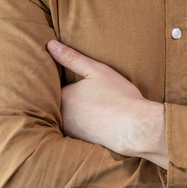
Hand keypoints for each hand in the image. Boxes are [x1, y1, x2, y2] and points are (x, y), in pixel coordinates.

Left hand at [46, 40, 167, 167]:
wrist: (137, 128)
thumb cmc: (119, 96)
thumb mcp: (96, 70)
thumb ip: (71, 57)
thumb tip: (50, 45)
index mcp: (64, 96)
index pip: (52, 86)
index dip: (61, 81)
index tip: (71, 79)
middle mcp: (62, 116)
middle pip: (56, 103)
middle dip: (65, 98)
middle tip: (83, 94)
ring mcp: (71, 131)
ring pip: (65, 117)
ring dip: (72, 113)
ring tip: (88, 106)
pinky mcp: (80, 143)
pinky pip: (75, 131)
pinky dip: (81, 125)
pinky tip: (94, 121)